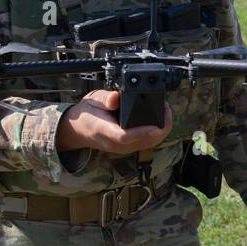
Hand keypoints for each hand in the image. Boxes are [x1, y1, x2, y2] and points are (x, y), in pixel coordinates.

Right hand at [56, 89, 170, 154]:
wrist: (80, 129)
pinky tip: (160, 117)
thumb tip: (115, 97)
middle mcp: (116, 143)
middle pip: (145, 141)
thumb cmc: (89, 114)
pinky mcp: (131, 146)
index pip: (125, 136)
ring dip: (162, 128)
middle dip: (161, 126)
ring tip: (164, 109)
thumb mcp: (93, 100)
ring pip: (151, 143)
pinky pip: (149, 141)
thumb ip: (105, 98)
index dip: (142, 131)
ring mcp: (125, 148)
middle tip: (165, 106)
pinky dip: (158, 130)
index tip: (156, 125)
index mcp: (105, 131)